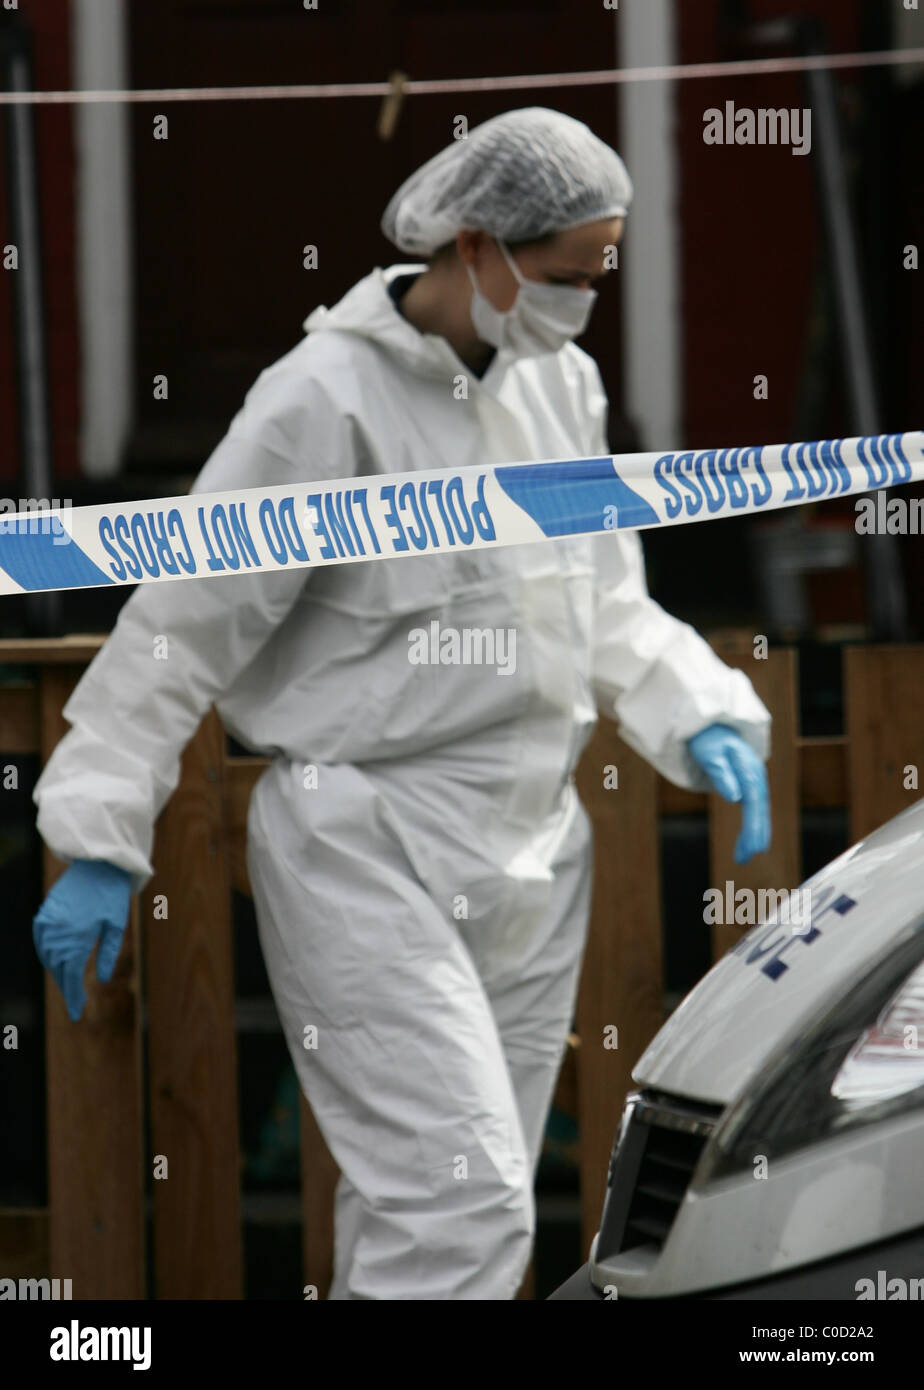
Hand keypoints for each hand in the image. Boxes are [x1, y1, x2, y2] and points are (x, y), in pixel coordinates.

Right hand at [32, 859, 131, 1020]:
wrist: (98, 864)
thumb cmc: (111, 894)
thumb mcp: (116, 925)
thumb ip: (108, 953)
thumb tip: (100, 980)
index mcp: (78, 937)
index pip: (71, 976)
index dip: (73, 996)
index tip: (77, 1013)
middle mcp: (59, 932)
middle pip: (59, 969)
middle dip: (66, 987)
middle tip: (76, 1001)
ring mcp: (49, 922)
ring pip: (48, 957)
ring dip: (57, 972)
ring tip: (68, 984)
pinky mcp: (45, 913)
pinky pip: (42, 941)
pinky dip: (48, 955)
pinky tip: (56, 961)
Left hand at [687, 724, 770, 864]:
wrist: (711, 727)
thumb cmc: (707, 740)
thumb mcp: (710, 754)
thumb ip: (721, 774)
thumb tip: (735, 797)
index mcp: (748, 768)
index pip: (754, 799)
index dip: (754, 823)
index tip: (753, 844)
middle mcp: (756, 775)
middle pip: (759, 808)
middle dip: (755, 833)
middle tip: (747, 856)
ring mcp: (754, 781)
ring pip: (757, 811)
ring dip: (754, 833)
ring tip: (744, 856)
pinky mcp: (748, 786)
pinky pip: (753, 809)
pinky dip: (752, 826)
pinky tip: (748, 842)